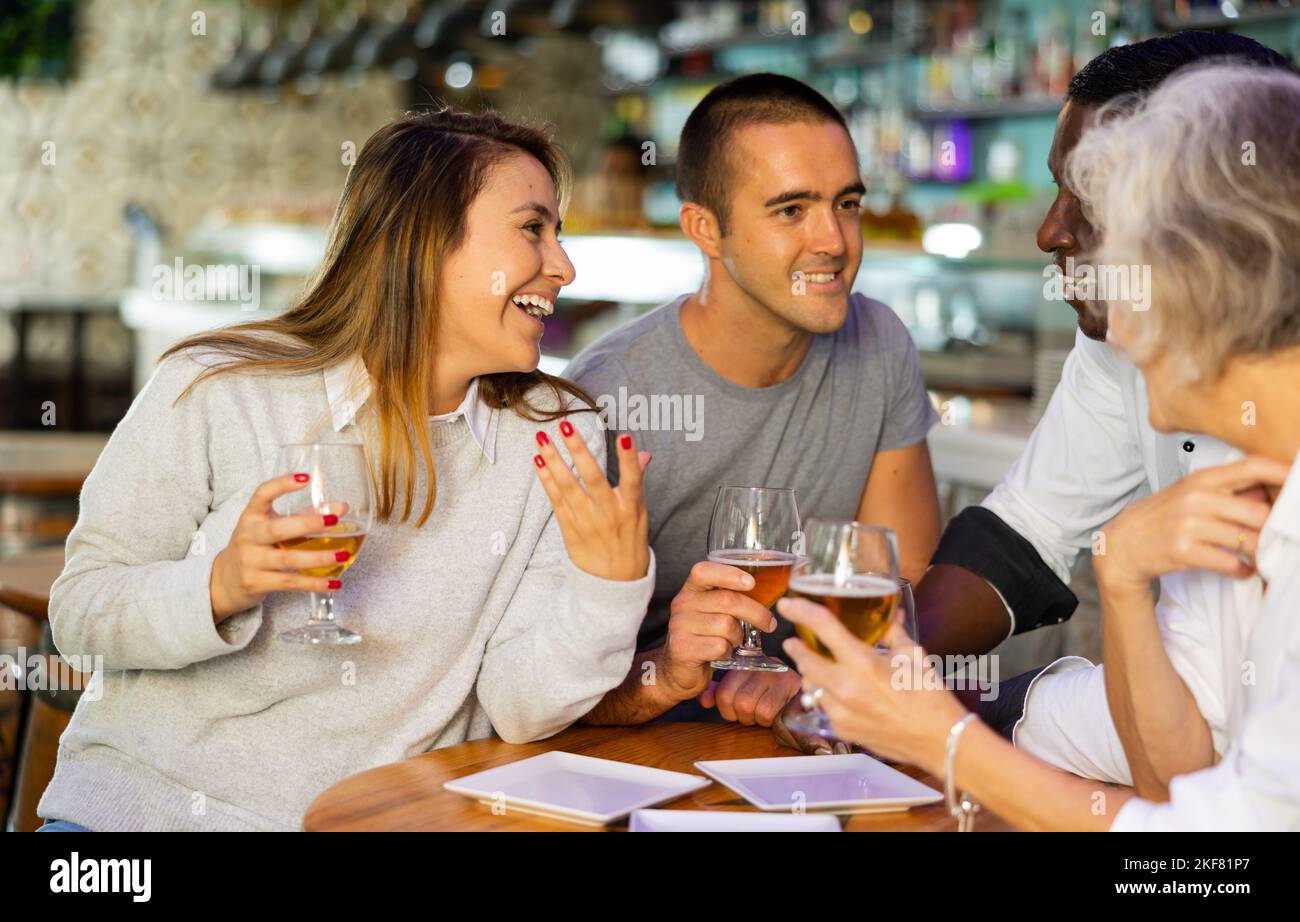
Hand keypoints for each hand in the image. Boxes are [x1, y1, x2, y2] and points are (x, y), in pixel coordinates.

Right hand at [210, 473, 354, 621]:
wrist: (225, 580)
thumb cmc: (255, 547)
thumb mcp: (271, 527)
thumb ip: (304, 516)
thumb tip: (342, 508)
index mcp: (251, 516)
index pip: (262, 494)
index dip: (282, 484)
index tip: (306, 478)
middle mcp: (248, 536)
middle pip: (277, 529)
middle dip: (307, 524)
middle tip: (334, 520)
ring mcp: (250, 561)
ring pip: (287, 559)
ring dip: (318, 558)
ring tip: (343, 555)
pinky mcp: (256, 583)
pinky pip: (289, 582)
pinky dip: (313, 583)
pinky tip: (333, 583)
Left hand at [533, 420, 649, 581]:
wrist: (615, 583)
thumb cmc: (629, 542)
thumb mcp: (639, 512)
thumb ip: (637, 480)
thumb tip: (644, 454)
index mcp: (631, 507)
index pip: (632, 479)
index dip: (629, 459)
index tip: (625, 437)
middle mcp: (609, 513)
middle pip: (593, 478)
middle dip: (578, 451)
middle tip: (565, 426)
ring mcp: (587, 521)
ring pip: (568, 487)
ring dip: (554, 461)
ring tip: (542, 439)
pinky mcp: (570, 530)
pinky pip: (556, 501)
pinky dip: (547, 481)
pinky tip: (538, 463)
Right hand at [654, 560, 778, 700]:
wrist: (678, 668)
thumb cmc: (704, 635)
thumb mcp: (714, 610)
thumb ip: (732, 597)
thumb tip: (768, 591)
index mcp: (691, 589)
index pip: (704, 571)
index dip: (729, 574)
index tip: (751, 583)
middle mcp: (682, 603)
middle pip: (727, 600)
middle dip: (756, 612)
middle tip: (769, 623)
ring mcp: (679, 626)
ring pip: (727, 625)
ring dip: (739, 636)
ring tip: (734, 640)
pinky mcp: (682, 648)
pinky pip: (719, 646)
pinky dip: (728, 651)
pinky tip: (723, 653)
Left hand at [699, 668, 800, 726]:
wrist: (810, 696)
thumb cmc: (773, 696)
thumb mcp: (744, 692)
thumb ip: (722, 693)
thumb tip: (704, 700)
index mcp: (745, 663)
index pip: (722, 693)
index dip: (727, 710)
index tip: (737, 711)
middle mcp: (759, 664)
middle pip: (734, 701)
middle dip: (741, 716)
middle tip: (752, 714)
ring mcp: (775, 673)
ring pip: (748, 706)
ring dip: (755, 718)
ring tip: (764, 712)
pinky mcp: (790, 684)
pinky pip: (766, 712)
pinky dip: (768, 720)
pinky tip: (775, 713)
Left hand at [778, 596, 966, 776]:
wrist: (941, 740)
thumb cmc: (931, 697)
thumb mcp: (913, 655)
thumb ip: (893, 631)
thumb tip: (890, 612)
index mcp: (863, 662)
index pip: (822, 626)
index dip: (800, 610)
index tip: (787, 603)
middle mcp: (846, 687)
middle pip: (804, 659)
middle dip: (797, 647)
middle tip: (796, 640)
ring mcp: (841, 711)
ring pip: (810, 685)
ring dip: (810, 673)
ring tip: (818, 666)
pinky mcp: (842, 730)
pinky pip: (822, 707)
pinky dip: (824, 696)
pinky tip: (835, 692)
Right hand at [1094, 455, 1287, 592]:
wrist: (1123, 543)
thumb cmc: (1162, 517)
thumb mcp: (1190, 493)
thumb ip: (1227, 491)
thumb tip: (1270, 494)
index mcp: (1202, 479)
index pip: (1252, 467)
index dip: (1283, 473)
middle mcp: (1196, 498)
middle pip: (1258, 512)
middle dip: (1275, 530)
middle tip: (1282, 538)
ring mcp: (1189, 525)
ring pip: (1247, 540)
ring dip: (1262, 554)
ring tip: (1264, 558)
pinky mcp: (1184, 551)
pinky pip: (1231, 563)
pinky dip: (1244, 571)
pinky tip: (1242, 570)